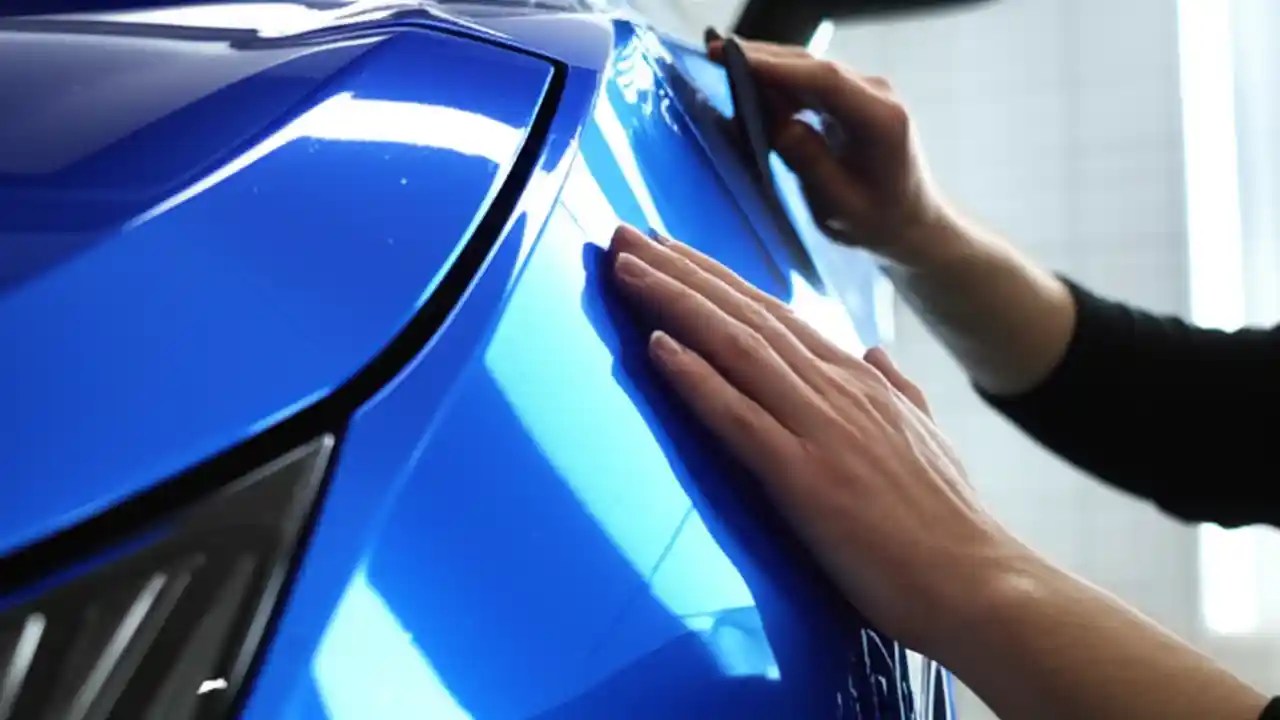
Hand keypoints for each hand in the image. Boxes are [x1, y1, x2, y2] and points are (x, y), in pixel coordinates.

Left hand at [609, 224, 1024, 654]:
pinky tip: (656, 347)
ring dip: (674, 303)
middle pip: (743, 314)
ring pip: (735, 348)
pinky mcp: (805, 478)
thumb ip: (897, 388)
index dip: (714, 278)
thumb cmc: (947, 520)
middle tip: (622, 234)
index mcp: (857, 379)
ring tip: (626, 268)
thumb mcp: (926, 436)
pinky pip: (740, 416)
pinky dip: (695, 378)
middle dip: (679, 270)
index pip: (771, 312)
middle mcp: (836, 388)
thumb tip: (873, 349)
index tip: (667, 248)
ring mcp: (820, 428)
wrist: (977, 583)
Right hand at [707, 38, 962, 269]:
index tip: (735, 58)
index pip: (824, 79)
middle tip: (714, 51)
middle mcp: (877, 96)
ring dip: (769, 68)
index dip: (776, 67)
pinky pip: (813, 82)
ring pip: (810, 69)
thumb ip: (809, 162)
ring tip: (724, 65)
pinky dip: (782, 83)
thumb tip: (777, 124)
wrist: (912, 223)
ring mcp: (867, 93)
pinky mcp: (855, 98)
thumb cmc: (878, 222)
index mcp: (881, 120)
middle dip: (764, 58)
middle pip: (814, 65)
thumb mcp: (839, 204)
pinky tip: (752, 87)